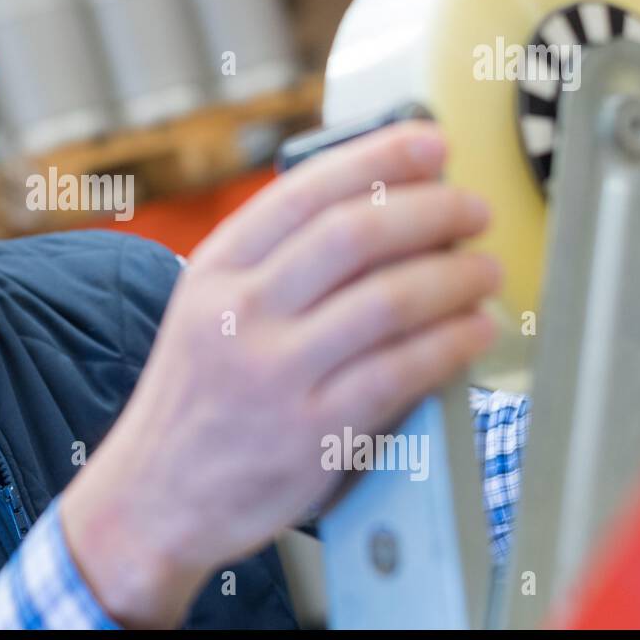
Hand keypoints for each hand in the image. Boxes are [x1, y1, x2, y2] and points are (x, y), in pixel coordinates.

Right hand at [60, 121, 500, 626]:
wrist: (154, 496)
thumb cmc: (196, 398)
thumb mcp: (205, 309)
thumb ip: (270, 260)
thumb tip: (375, 203)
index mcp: (214, 270)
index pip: (305, 191)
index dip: (380, 157)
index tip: (431, 143)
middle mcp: (239, 313)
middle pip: (354, 235)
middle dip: (431, 209)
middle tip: (473, 208)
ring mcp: (274, 374)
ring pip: (388, 300)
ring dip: (455, 275)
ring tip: (484, 269)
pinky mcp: (312, 433)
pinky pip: (402, 372)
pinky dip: (452, 342)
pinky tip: (475, 329)